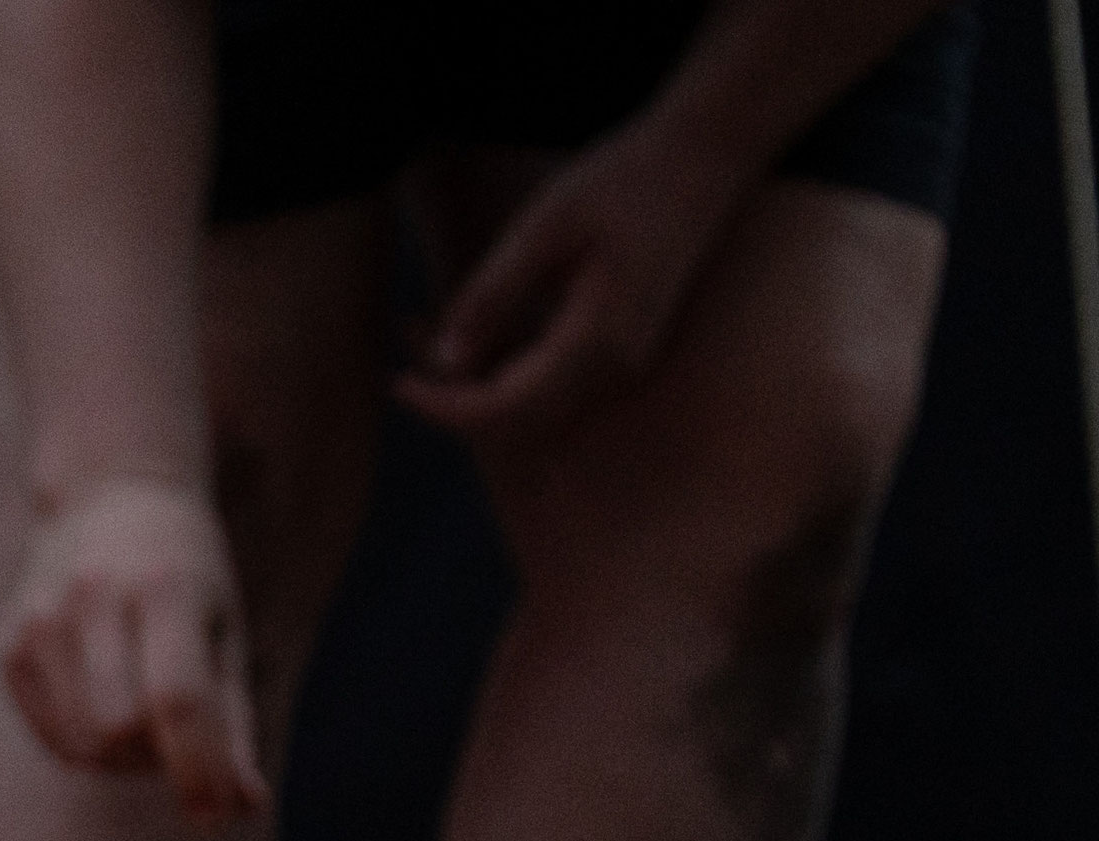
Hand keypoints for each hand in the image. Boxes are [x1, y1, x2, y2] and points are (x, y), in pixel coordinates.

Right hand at [0, 475, 267, 825]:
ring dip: (124, 761)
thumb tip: (243, 808)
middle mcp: (93, 599)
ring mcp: (42, 622)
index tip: (218, 816)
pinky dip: (89, 748)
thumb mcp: (224, 629)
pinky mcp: (12, 646)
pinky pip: (53, 737)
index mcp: (162, 586)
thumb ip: (232, 720)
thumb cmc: (184, 573)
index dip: (199, 768)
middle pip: (122, 730)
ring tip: (147, 723)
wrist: (107, 496)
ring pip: (83, 744)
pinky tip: (107, 709)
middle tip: (181, 742)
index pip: (178, 699)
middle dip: (159, 760)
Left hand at [397, 128, 742, 445]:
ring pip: (533, 411)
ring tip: (422, 333)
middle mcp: (618, 370)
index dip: (445, 407)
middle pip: (517, 423)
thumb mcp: (544, 227)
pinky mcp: (622, 354)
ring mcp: (625, 367)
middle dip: (453, 400)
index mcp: (599, 343)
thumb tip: (444, 359)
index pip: (506, 408)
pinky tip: (469, 334)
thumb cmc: (622, 179)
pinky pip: (551, 387)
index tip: (396, 385)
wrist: (702, 159)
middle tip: (406, 348)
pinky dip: (504, 372)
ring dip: (476, 388)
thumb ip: (493, 294)